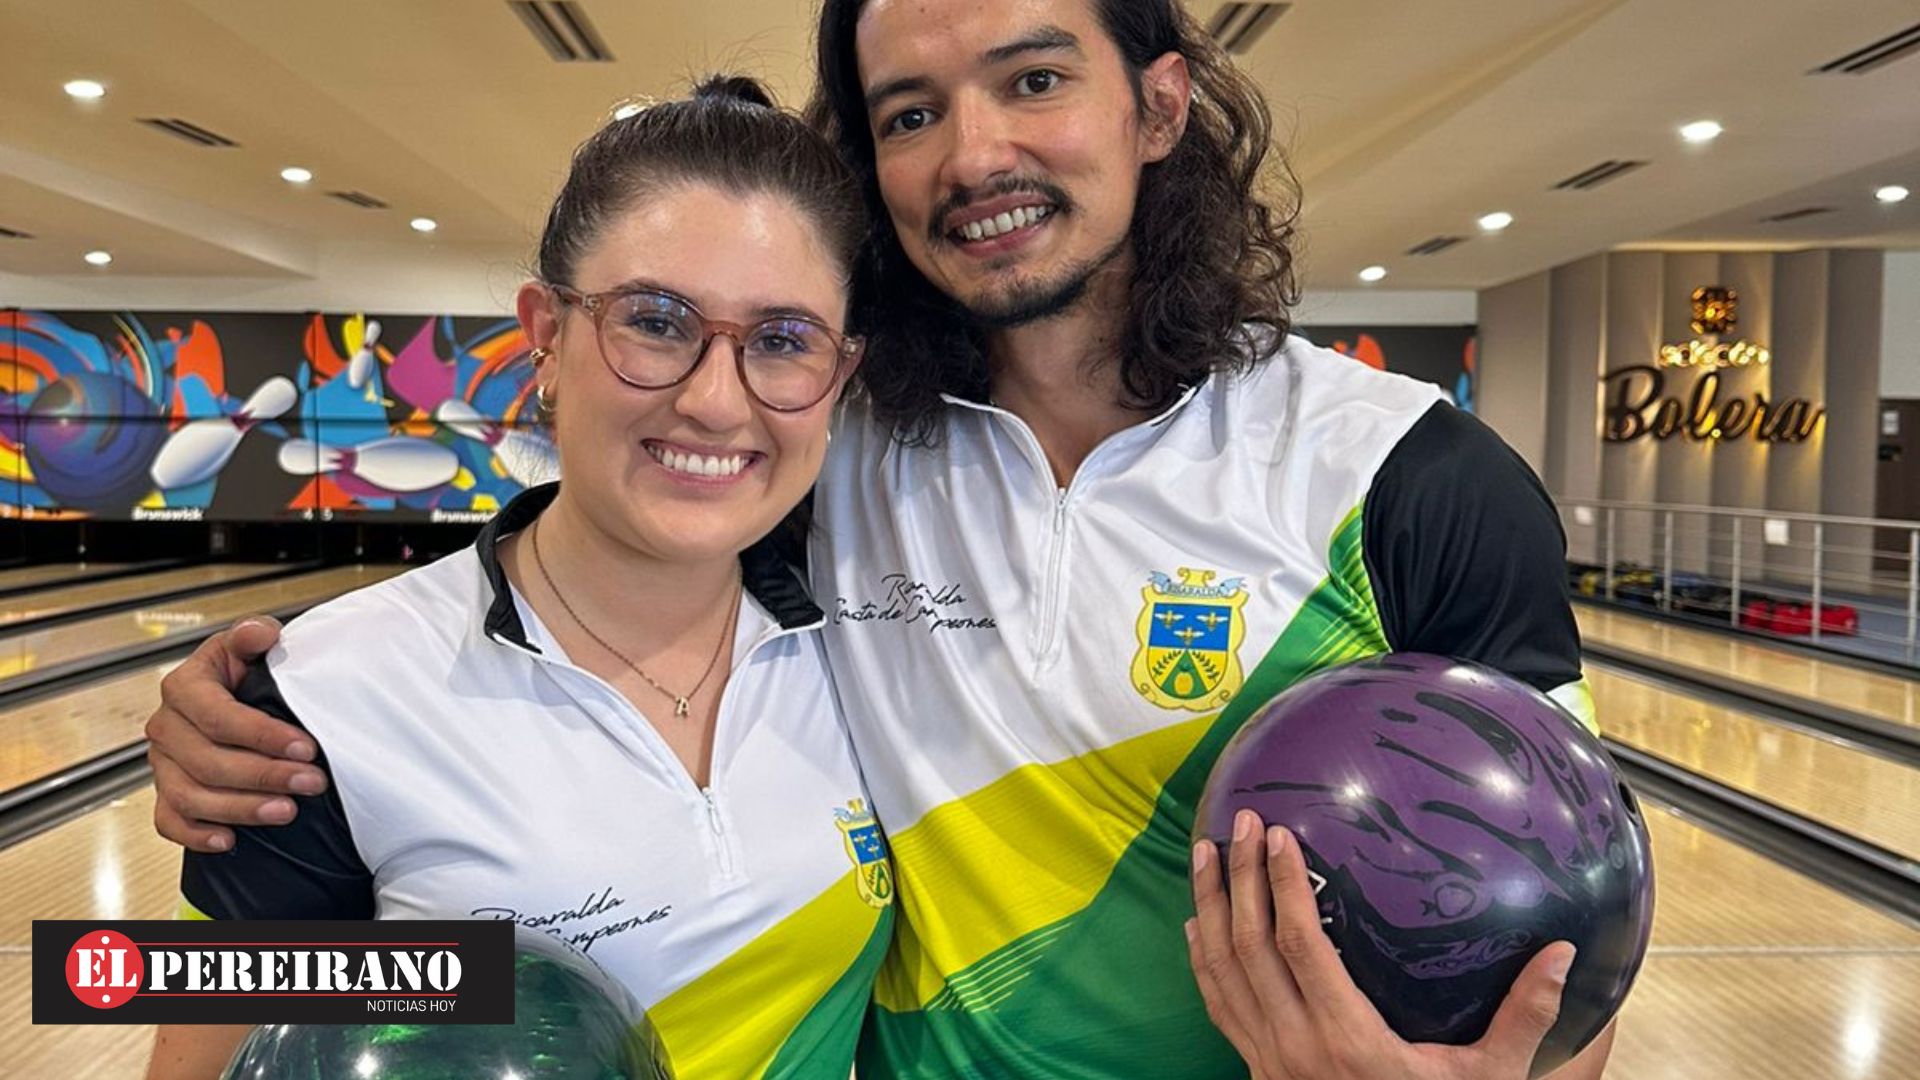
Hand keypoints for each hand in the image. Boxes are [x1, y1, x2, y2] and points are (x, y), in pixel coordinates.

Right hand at [146, 617, 324, 851]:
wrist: (240, 695)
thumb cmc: (247, 670)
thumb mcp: (254, 645)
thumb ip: (255, 635)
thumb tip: (259, 633)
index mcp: (184, 687)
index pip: (218, 716)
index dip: (262, 735)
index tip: (305, 746)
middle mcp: (168, 727)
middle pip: (207, 761)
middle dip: (265, 775)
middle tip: (311, 782)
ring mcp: (164, 764)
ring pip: (190, 796)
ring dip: (241, 808)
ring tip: (287, 811)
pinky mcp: (167, 793)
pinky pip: (169, 822)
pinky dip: (196, 834)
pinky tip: (230, 839)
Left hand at [1187, 809, 1574, 1079]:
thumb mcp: (1490, 1077)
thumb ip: (1524, 1018)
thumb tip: (1562, 954)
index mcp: (1348, 1040)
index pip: (1301, 947)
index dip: (1285, 887)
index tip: (1281, 836)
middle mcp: (1295, 1047)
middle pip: (1249, 947)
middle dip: (1242, 878)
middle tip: (1242, 820)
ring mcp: (1267, 1060)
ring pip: (1222, 971)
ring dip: (1210, 906)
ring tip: (1206, 852)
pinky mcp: (1255, 1069)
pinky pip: (1217, 1006)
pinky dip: (1201, 959)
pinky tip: (1197, 922)